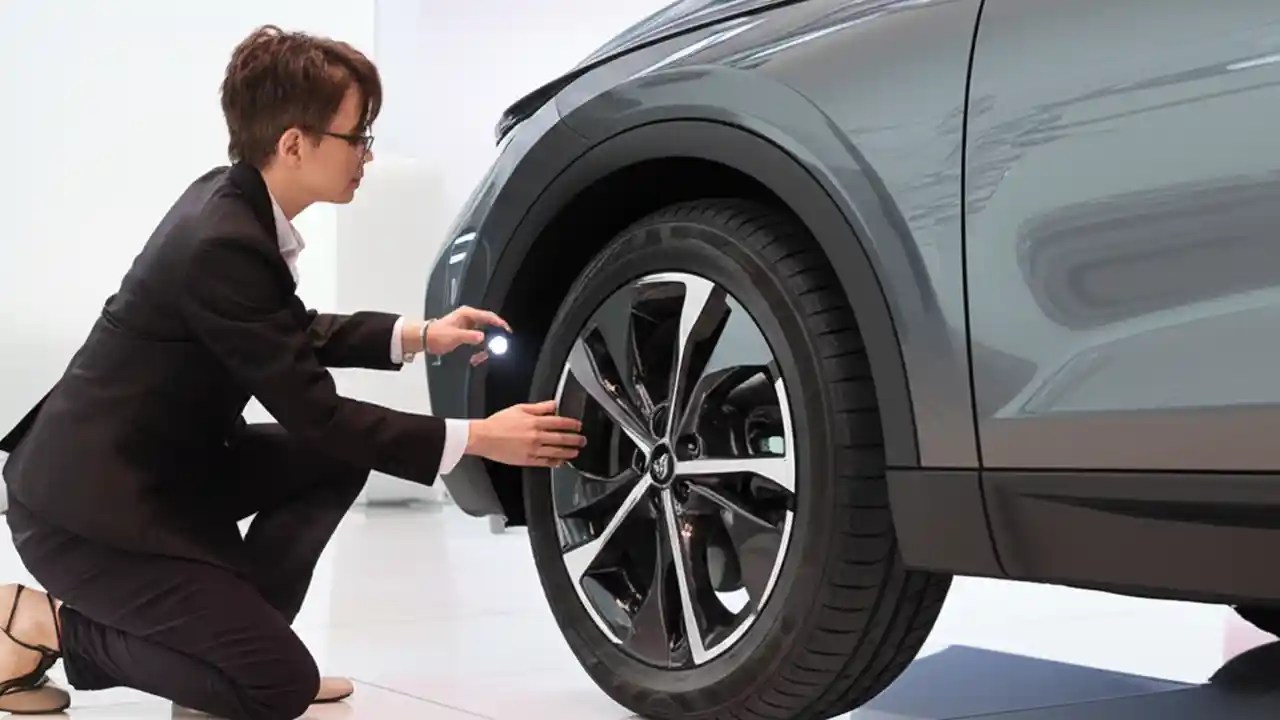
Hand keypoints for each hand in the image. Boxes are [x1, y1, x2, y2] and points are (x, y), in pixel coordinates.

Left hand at [423, 306, 511, 365]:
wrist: (425, 339)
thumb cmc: (437, 334)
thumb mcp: (454, 336)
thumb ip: (469, 336)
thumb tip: (482, 337)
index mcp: (468, 314)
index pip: (488, 316)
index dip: (499, 323)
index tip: (507, 331)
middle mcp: (469, 318)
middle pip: (488, 326)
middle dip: (493, 339)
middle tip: (496, 349)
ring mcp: (468, 326)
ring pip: (483, 336)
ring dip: (484, 348)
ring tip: (480, 358)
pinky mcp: (465, 334)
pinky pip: (477, 342)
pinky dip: (478, 350)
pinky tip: (475, 358)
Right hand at [466, 400, 585, 467]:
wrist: (484, 437)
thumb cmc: (498, 423)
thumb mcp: (520, 408)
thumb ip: (539, 407)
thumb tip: (553, 405)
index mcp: (535, 422)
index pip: (559, 422)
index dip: (572, 424)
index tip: (578, 425)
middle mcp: (536, 436)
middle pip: (561, 438)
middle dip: (575, 440)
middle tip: (582, 440)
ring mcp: (533, 450)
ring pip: (556, 452)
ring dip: (568, 452)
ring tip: (575, 452)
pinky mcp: (527, 460)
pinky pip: (545, 462)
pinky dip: (554, 462)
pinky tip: (560, 462)